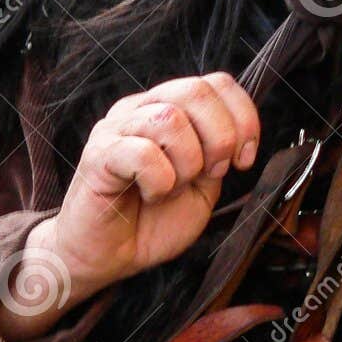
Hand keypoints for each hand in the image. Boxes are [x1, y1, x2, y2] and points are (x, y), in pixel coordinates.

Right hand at [0, 74, 259, 341]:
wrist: (107, 257)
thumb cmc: (150, 222)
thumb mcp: (202, 188)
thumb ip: (218, 157)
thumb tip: (239, 136)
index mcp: (166, 109)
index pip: (215, 83)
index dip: (243, 118)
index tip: (243, 159)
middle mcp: (140, 109)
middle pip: (196, 91)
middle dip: (220, 138)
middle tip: (211, 174)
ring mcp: (115, 129)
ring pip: (170, 118)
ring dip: (187, 164)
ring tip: (172, 188)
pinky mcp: (98, 155)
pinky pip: (142, 152)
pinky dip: (159, 181)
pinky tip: (150, 195)